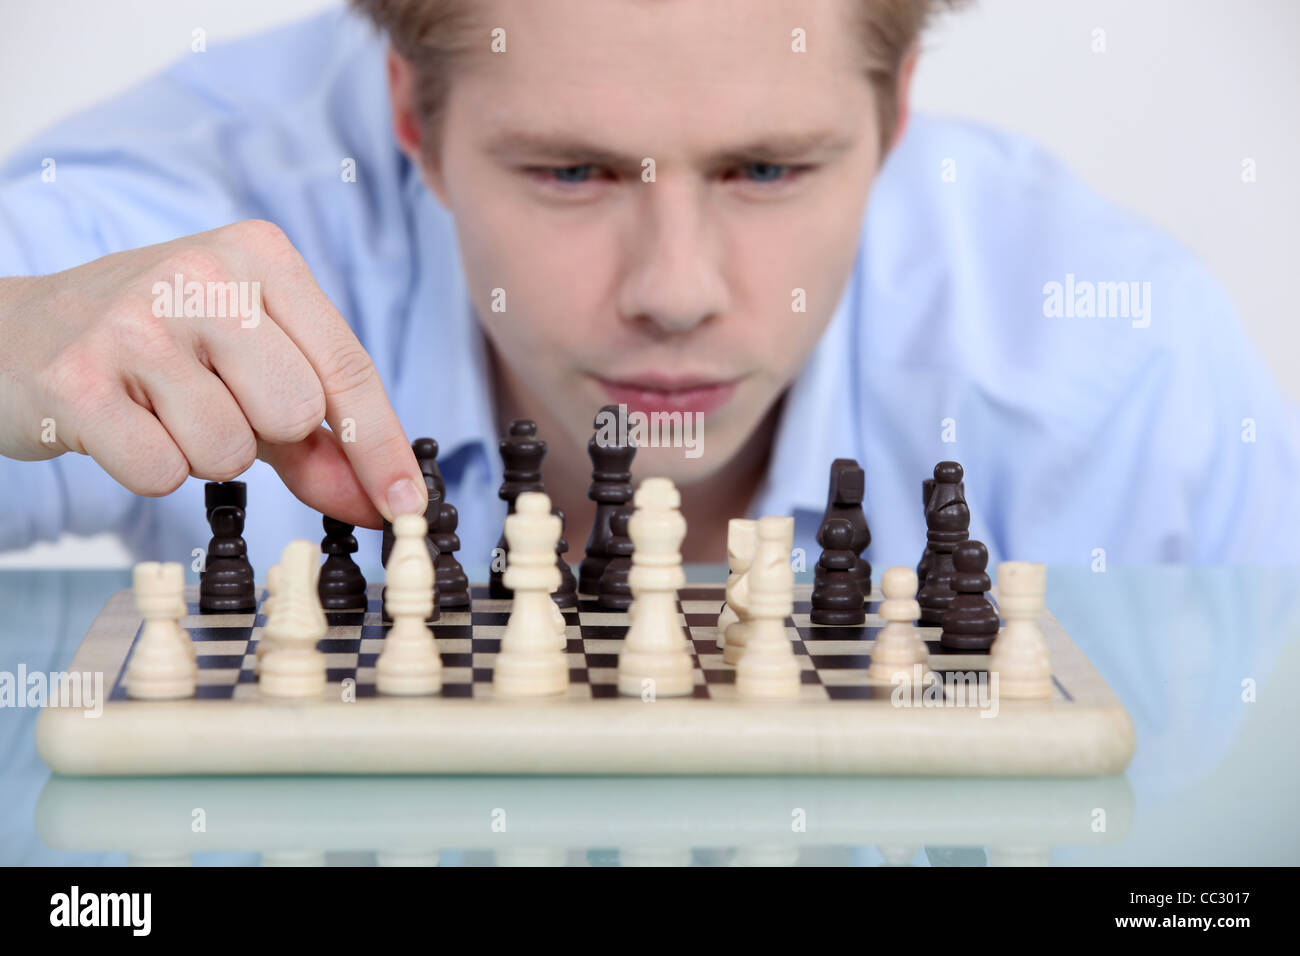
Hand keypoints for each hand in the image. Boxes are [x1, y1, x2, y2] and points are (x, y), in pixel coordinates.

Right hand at [0, 219, 427, 527]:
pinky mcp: (78, 380)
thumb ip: (320, 438)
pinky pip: (162, 473)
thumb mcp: (249, 368)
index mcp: (259, 256)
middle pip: (296, 413)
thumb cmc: (158, 351)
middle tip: (216, 404)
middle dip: (267, 438)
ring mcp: (134, 322)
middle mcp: (201, 274)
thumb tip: (382, 505)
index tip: (409, 508)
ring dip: (203, 454)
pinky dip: (151, 469)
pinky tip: (122, 423)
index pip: (348, 369)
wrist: (16, 336)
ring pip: (229, 452)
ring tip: (161, 408)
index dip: (381, 449)